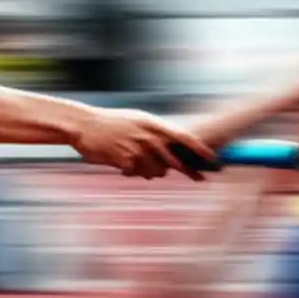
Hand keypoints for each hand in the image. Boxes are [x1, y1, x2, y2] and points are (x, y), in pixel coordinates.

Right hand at [71, 108, 215, 180]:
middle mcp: (148, 136)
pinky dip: (136, 172)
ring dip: (154, 171)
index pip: (183, 137)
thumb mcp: (138, 120)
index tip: (213, 158)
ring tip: (140, 163)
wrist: (85, 125)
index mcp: (153, 123)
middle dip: (189, 170)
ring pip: (157, 171)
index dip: (200, 149)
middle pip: (175, 160)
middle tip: (201, 178)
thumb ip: (156, 133)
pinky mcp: (126, 162)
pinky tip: (125, 164)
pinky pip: (139, 174)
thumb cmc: (113, 122)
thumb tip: (174, 149)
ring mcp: (137, 150)